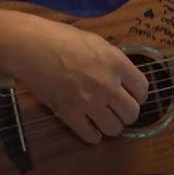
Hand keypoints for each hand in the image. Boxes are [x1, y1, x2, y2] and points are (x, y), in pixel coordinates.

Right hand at [11, 21, 148, 143]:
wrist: (30, 47)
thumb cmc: (61, 38)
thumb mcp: (96, 42)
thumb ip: (112, 61)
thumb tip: (122, 77)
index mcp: (116, 63)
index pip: (143, 89)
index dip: (139, 95)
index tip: (132, 96)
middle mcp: (108, 85)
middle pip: (132, 113)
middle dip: (127, 113)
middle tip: (118, 110)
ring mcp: (89, 102)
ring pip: (115, 128)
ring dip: (111, 126)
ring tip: (104, 120)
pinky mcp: (70, 114)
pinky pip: (90, 136)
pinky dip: (93, 136)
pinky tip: (90, 130)